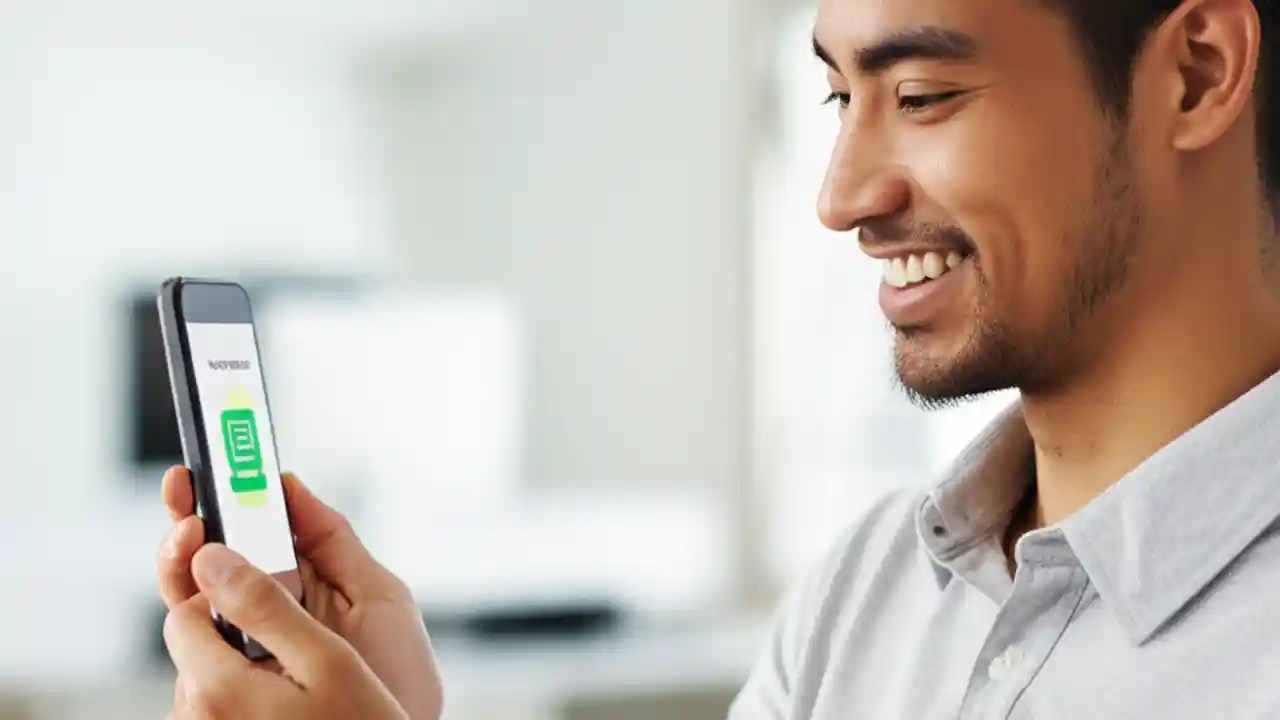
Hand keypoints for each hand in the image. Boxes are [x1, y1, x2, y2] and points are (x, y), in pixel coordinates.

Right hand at [157, 467, 442, 719]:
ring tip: (192, 545)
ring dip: (179, 568)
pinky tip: (197, 606)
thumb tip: (287, 482)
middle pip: (203, 562)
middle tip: (188, 510)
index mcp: (295, 580)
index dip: (219, 498)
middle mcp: (259, 612)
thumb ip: (333, 540)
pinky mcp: (224, 688)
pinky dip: (184, 626)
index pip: (246, 531)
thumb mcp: (379, 597)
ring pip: (186, 604)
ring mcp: (237, 652)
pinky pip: (187, 657)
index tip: (203, 470)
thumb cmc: (397, 676)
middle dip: (186, 528)